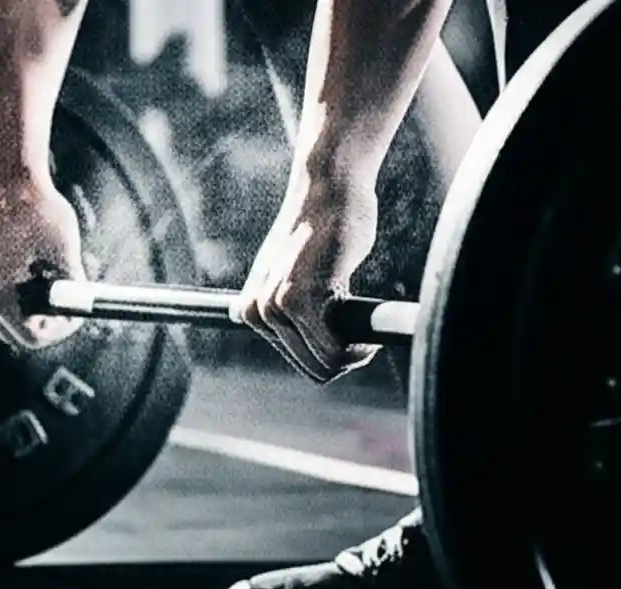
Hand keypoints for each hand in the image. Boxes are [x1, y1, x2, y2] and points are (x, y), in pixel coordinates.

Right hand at [0, 171, 86, 349]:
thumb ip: (72, 291)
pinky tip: (22, 273)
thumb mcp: (65, 253)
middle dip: (36, 325)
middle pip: (5, 334)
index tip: (70, 318)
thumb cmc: (37, 205)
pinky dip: (2, 294)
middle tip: (60, 310)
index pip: (28, 337)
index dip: (56, 332)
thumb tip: (78, 310)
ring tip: (42, 287)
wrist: (4, 170)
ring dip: (17, 312)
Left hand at [232, 177, 382, 382]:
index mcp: (253, 310)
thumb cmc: (324, 225)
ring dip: (354, 357)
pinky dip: (357, 351)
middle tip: (366, 344)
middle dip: (344, 361)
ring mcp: (274, 308)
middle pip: (313, 368)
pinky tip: (368, 339)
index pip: (299, 360)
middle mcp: (256, 313)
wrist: (326, 188)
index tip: (353, 341)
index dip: (332, 356)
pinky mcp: (297, 301)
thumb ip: (287, 298)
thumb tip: (282, 327)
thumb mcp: (295, 270)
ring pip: (324, 364)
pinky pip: (333, 350)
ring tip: (368, 339)